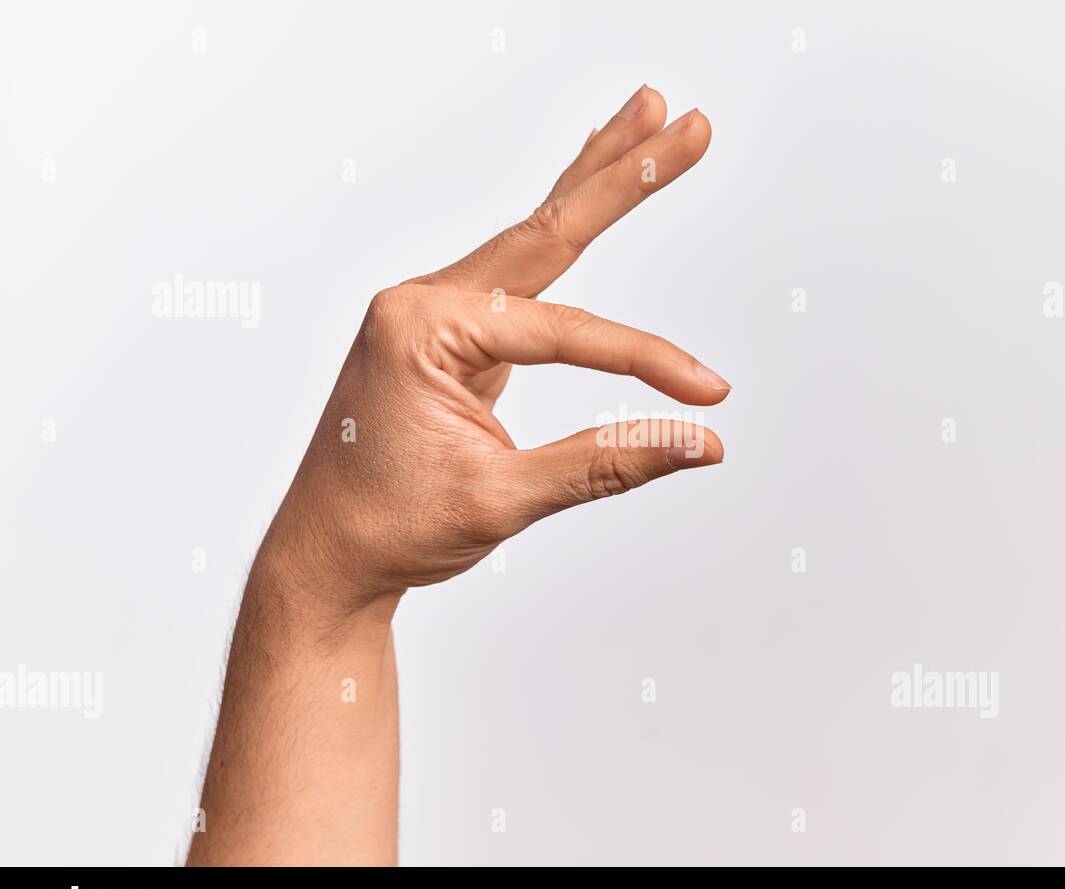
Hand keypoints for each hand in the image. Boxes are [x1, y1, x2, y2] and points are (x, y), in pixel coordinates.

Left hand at [263, 86, 728, 613]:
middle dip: (621, 176)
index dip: (644, 358)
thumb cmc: (389, 527)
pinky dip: (563, 233)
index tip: (707, 392)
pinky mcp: (450, 335)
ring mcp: (433, 314)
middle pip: (546, 230)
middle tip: (686, 125)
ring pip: (533, 239)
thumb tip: (699, 441)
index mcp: (420, 328)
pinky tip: (589, 192)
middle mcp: (421, 303)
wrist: (325, 558)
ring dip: (594, 183)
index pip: (562, 330)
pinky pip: (520, 276)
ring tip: (649, 122)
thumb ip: (605, 463)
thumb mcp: (502, 499)